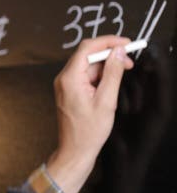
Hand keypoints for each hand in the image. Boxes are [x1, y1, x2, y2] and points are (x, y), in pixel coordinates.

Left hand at [46, 36, 134, 192]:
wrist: (75, 150)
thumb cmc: (88, 131)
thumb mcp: (106, 100)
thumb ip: (113, 74)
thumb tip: (118, 53)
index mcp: (69, 78)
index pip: (87, 48)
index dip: (107, 42)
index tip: (125, 43)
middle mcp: (63, 78)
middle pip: (87, 55)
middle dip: (109, 54)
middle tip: (129, 60)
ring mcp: (65, 84)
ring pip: (87, 65)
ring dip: (106, 65)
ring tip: (124, 71)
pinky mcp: (69, 90)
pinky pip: (85, 75)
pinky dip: (99, 75)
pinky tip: (111, 81)